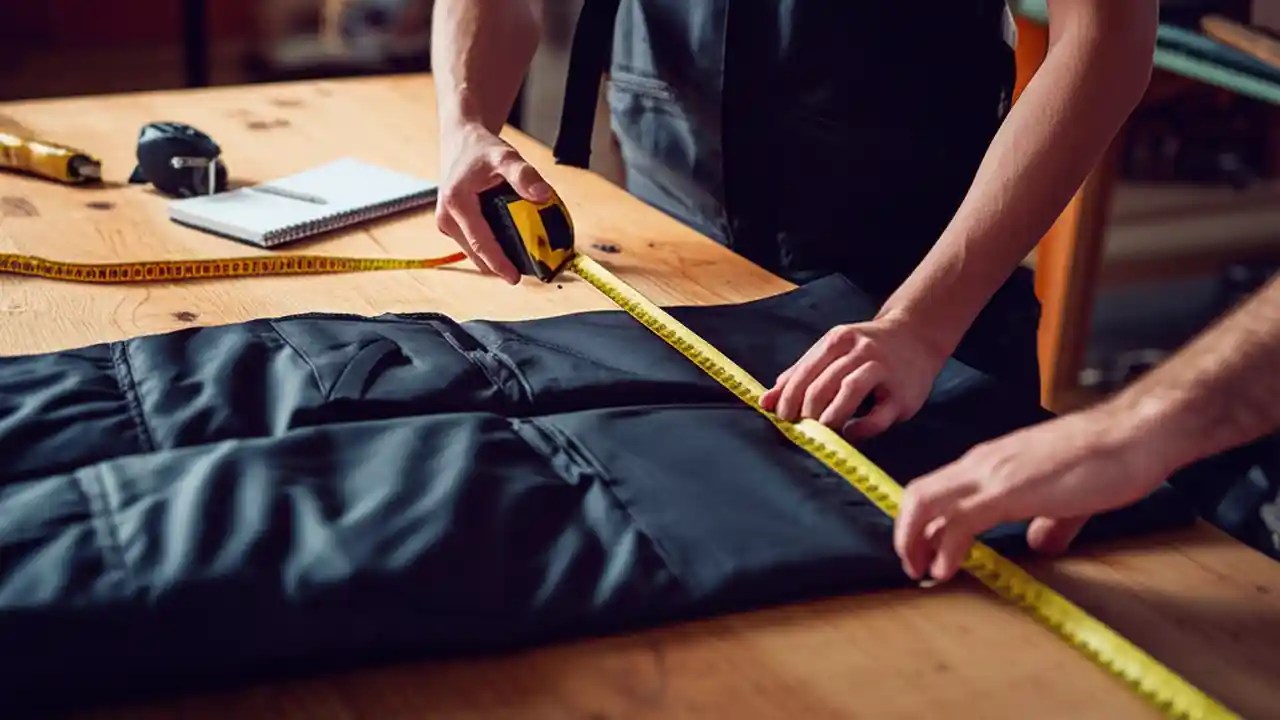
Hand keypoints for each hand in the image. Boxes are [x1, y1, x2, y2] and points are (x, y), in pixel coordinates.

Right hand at [437, 122, 552, 283]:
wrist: (461, 141)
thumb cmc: (481, 149)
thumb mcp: (505, 156)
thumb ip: (524, 175)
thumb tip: (544, 195)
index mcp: (456, 203)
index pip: (481, 243)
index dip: (499, 263)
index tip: (515, 279)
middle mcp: (446, 218)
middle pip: (478, 252)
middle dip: (502, 263)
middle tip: (531, 268)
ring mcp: (447, 224)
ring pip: (475, 251)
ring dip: (497, 255)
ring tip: (525, 254)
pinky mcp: (452, 226)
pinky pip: (474, 243)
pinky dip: (492, 246)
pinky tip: (511, 242)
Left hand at [759, 313, 948, 439]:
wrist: (916, 336)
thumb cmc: (866, 349)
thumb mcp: (832, 351)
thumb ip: (800, 374)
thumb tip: (766, 402)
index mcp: (838, 340)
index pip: (805, 371)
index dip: (789, 398)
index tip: (782, 417)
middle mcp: (860, 351)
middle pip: (822, 384)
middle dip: (805, 411)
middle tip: (801, 428)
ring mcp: (883, 370)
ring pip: (849, 391)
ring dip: (829, 416)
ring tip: (821, 431)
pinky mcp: (902, 394)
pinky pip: (878, 415)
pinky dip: (861, 428)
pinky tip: (850, 432)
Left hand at [893, 405, 1177, 583]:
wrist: (1134, 434)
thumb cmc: (1107, 458)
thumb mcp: (1068, 495)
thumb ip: (1050, 519)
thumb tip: (1041, 543)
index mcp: (992, 461)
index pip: (937, 489)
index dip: (921, 522)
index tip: (922, 551)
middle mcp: (982, 462)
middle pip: (919, 494)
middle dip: (905, 532)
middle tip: (912, 565)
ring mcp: (993, 473)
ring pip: (925, 502)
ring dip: (913, 541)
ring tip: (919, 570)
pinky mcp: (1008, 490)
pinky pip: (959, 521)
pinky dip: (944, 548)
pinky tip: (944, 570)